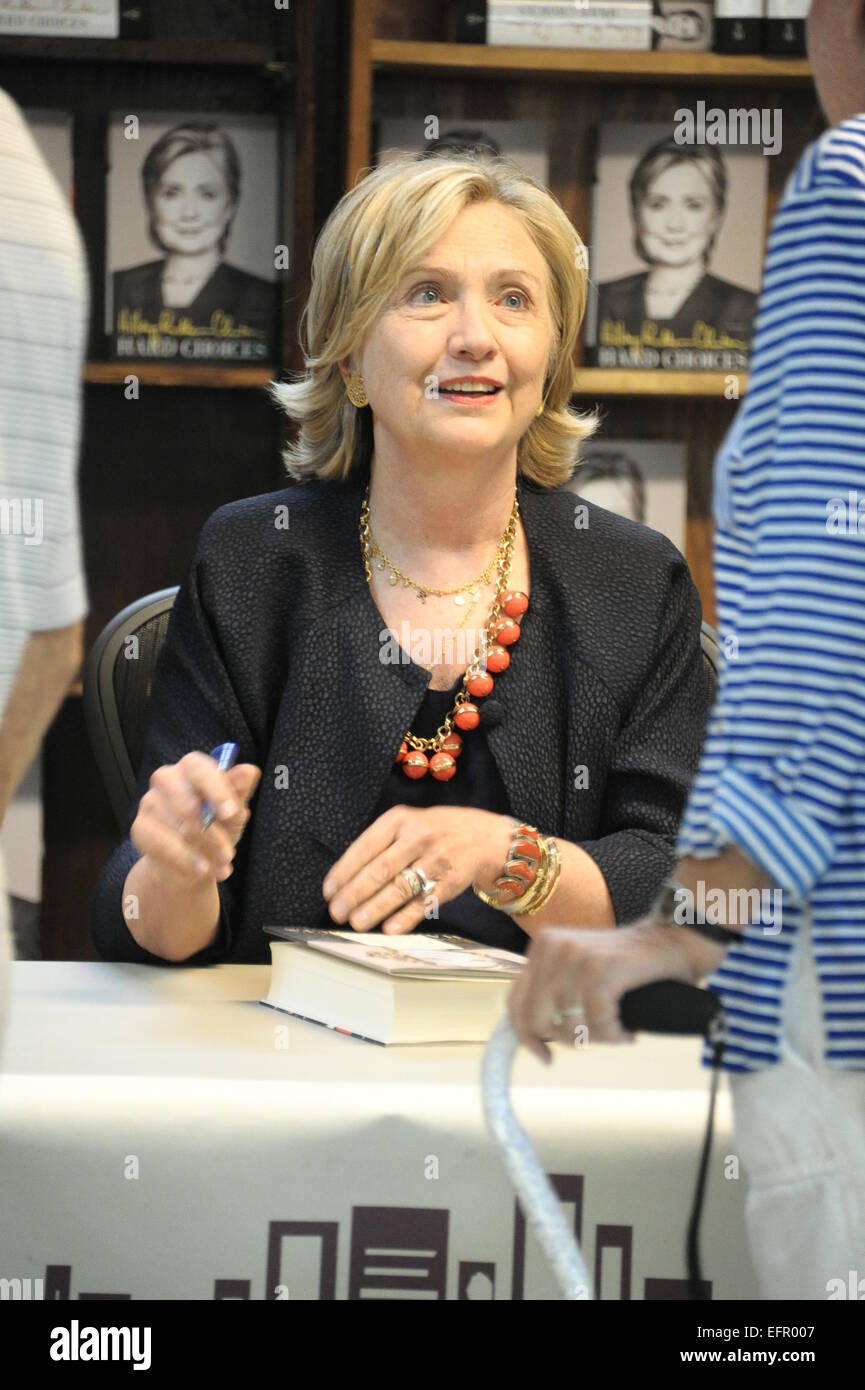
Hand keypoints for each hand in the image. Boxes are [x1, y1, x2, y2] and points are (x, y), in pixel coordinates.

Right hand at [131, 751, 261, 886]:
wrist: (193, 860)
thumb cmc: (216, 826)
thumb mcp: (234, 812)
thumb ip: (240, 792)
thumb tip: (248, 772)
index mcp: (192, 767)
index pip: (199, 769)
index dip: (216, 790)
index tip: (231, 813)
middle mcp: (166, 778)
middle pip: (187, 804)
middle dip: (213, 834)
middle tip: (229, 854)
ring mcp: (149, 802)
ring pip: (177, 828)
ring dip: (203, 851)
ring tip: (220, 866)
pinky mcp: (139, 828)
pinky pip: (160, 845)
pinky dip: (184, 861)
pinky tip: (200, 870)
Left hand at [322, 804, 512, 934]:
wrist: (487, 837)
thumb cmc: (438, 832)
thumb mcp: (409, 823)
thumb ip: (381, 844)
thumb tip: (346, 878)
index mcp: (400, 820)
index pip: (365, 847)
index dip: (344, 871)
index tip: (328, 891)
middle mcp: (418, 837)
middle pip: (380, 869)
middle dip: (354, 893)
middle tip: (336, 912)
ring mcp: (437, 859)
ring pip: (400, 886)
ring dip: (375, 907)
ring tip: (356, 922)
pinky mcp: (452, 880)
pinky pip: (425, 901)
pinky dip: (406, 917)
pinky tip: (389, 928)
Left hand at [508, 916, 721, 1063]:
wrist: (674, 939)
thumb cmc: (628, 965)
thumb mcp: (579, 970)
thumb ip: (554, 992)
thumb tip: (534, 1035)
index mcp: (543, 947)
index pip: (516, 1000)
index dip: (526, 1036)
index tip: (544, 1057)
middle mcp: (553, 948)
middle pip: (537, 1019)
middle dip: (568, 1040)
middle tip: (597, 1036)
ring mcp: (576, 957)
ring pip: (570, 1025)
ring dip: (599, 1038)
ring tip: (619, 1027)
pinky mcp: (603, 968)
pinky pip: (598, 1021)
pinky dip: (615, 1034)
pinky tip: (628, 1030)